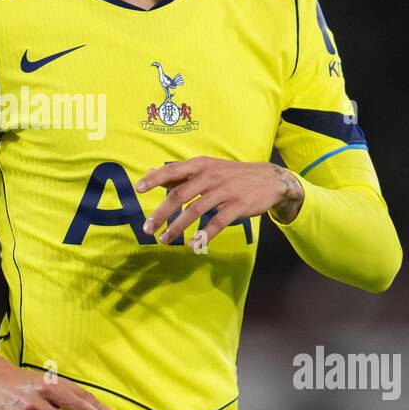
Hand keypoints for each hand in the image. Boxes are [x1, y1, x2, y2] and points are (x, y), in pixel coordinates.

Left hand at [135, 157, 304, 246]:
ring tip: (164, 240)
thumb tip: (150, 173)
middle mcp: (211, 176)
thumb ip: (180, 173)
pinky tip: (193, 245)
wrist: (270, 179)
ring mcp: (225, 191)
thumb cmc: (232, 175)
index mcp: (201, 165)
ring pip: (195, 211)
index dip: (155, 179)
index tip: (138, 189)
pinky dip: (203, 235)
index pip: (173, 170)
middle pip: (180, 195)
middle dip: (161, 213)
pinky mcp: (238, 206)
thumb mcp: (207, 168)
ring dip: (177, 228)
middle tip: (147, 228)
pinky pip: (217, 223)